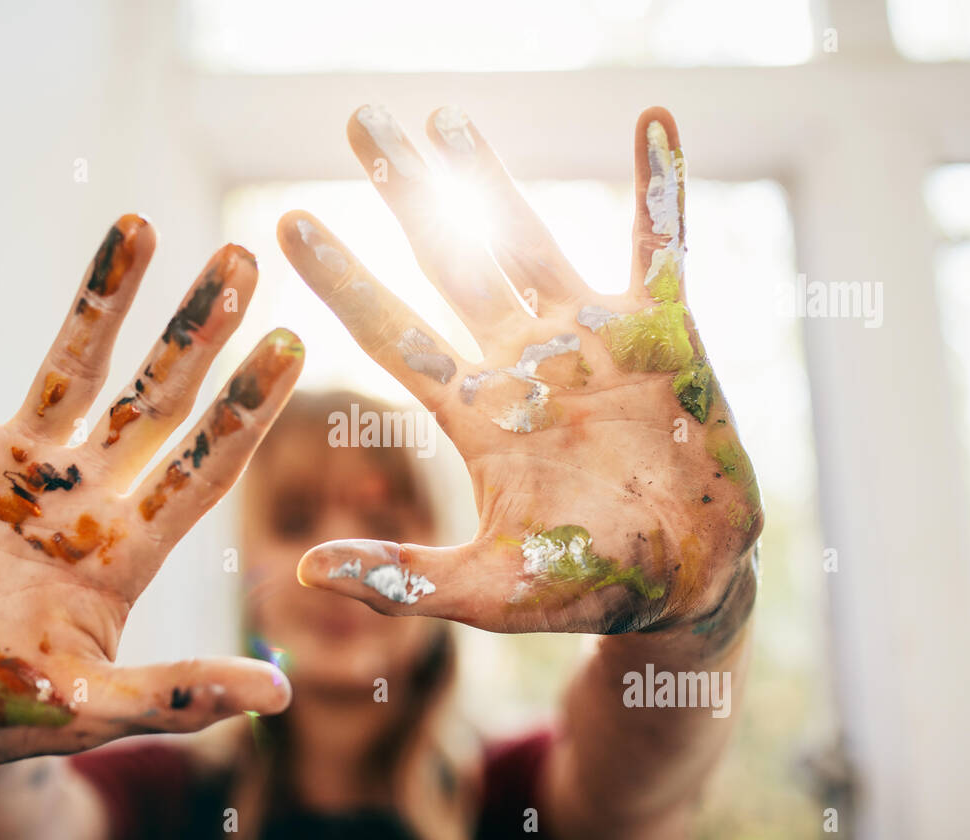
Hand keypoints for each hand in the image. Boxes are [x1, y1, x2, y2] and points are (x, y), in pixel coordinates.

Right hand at [0, 216, 300, 774]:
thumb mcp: (88, 710)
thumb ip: (175, 697)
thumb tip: (279, 694)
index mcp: (128, 553)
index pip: (205, 467)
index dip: (248, 408)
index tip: (293, 344)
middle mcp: (84, 497)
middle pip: (156, 400)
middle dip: (197, 331)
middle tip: (241, 258)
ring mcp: (14, 470)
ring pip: (69, 366)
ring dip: (101, 296)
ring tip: (138, 222)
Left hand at [280, 106, 760, 636]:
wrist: (683, 582)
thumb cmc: (583, 588)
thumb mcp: (487, 592)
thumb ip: (403, 577)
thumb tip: (302, 569)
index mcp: (475, 415)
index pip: (392, 334)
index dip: (343, 280)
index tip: (287, 225)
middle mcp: (521, 363)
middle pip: (450, 261)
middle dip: (406, 194)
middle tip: (362, 120)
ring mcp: (591, 341)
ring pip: (530, 239)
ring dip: (491, 178)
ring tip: (445, 117)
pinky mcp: (664, 334)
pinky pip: (662, 246)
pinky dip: (660, 188)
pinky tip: (653, 122)